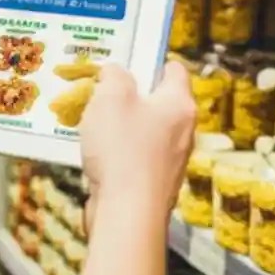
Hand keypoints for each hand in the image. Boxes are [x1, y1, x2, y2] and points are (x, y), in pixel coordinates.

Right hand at [79, 62, 194, 230]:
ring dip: (120, 127)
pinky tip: (95, 156)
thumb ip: (114, 76)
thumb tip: (116, 72)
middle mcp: (183, 131)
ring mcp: (171, 161)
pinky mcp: (155, 184)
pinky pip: (136, 158)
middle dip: (129, 96)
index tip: (126, 60)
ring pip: (145, 132)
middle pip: (157, 101)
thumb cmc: (123, 149)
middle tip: (100, 92)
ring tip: (91, 124)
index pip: (174, 70)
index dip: (151, 60)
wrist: (128, 214)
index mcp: (179, 104)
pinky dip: (118, 154)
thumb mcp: (111, 97)